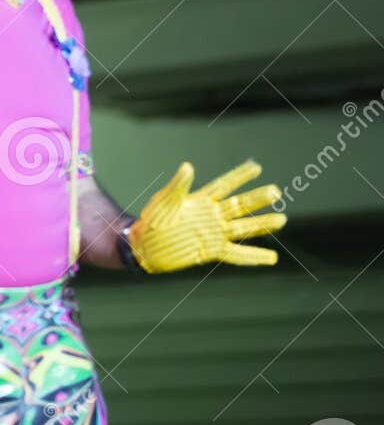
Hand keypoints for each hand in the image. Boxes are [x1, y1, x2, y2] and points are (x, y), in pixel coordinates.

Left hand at [128, 161, 284, 271]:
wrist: (143, 245)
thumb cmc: (151, 220)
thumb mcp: (164, 201)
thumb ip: (178, 186)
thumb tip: (188, 166)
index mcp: (200, 200)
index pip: (224, 185)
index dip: (239, 176)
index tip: (256, 167)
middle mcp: (211, 216)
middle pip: (238, 205)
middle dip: (257, 199)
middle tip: (276, 191)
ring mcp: (213, 233)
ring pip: (242, 228)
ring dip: (261, 224)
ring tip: (282, 219)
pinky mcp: (211, 251)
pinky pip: (236, 255)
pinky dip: (253, 257)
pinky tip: (271, 258)